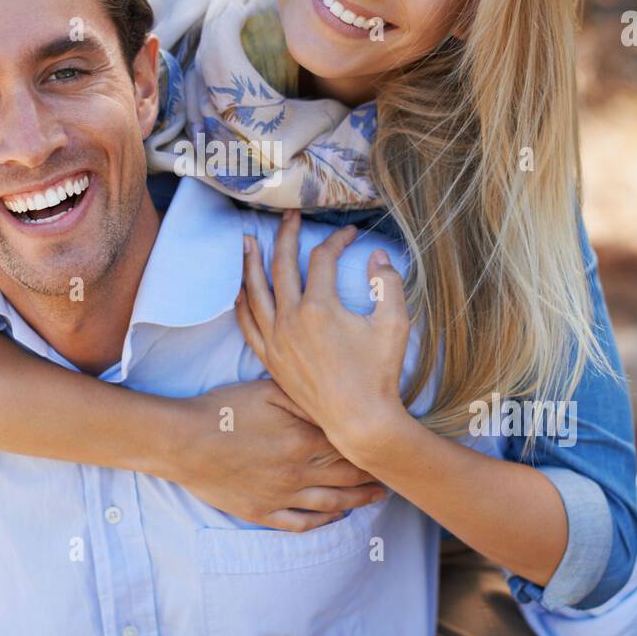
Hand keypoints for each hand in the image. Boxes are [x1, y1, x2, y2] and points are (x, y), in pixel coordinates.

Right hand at [175, 378, 387, 530]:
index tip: (390, 442)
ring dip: (359, 501)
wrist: (184, 441)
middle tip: (396, 473)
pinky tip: (335, 517)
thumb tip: (335, 405)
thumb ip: (304, 397)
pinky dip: (323, 521)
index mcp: (302, 440)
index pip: (349, 444)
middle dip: (374, 475)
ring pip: (331, 503)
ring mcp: (281, 495)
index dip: (372, 444)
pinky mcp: (262, 512)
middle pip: (347, 476)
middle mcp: (298, 472)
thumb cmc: (223, 410)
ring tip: (378, 497)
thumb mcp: (266, 391)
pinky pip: (300, 522)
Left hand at [236, 209, 411, 454]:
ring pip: (255, 291)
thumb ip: (388, 282)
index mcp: (320, 307)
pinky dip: (242, 302)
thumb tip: (377, 254)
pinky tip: (241, 289)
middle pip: (281, 264)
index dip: (338, 240)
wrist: (359, 420)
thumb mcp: (395, 323)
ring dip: (250, 262)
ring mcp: (276, 340)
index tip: (351, 234)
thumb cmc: (379, 373)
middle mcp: (291, 319)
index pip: (323, 258)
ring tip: (247, 240)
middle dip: (286, 234)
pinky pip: (248, 323)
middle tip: (290, 215)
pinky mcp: (270, 358)